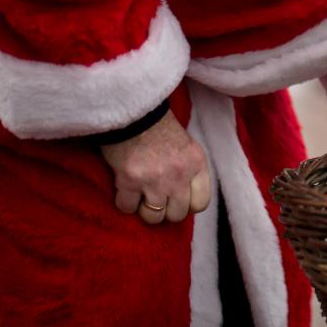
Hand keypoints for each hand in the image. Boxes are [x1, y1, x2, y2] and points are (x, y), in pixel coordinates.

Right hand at [100, 110, 211, 224]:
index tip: (179, 199)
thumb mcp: (187, 145)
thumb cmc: (160, 126)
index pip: (201, 203)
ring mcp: (153, 181)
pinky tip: (126, 190)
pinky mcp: (128, 182)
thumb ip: (190, 170)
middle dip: (166, 210)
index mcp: (196, 164)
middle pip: (177, 215)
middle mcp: (178, 176)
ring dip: (145, 209)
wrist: (133, 110)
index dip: (188, 205)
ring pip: (153, 217)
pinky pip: (127, 208)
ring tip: (141, 196)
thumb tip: (186, 196)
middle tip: (158, 198)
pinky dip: (125, 202)